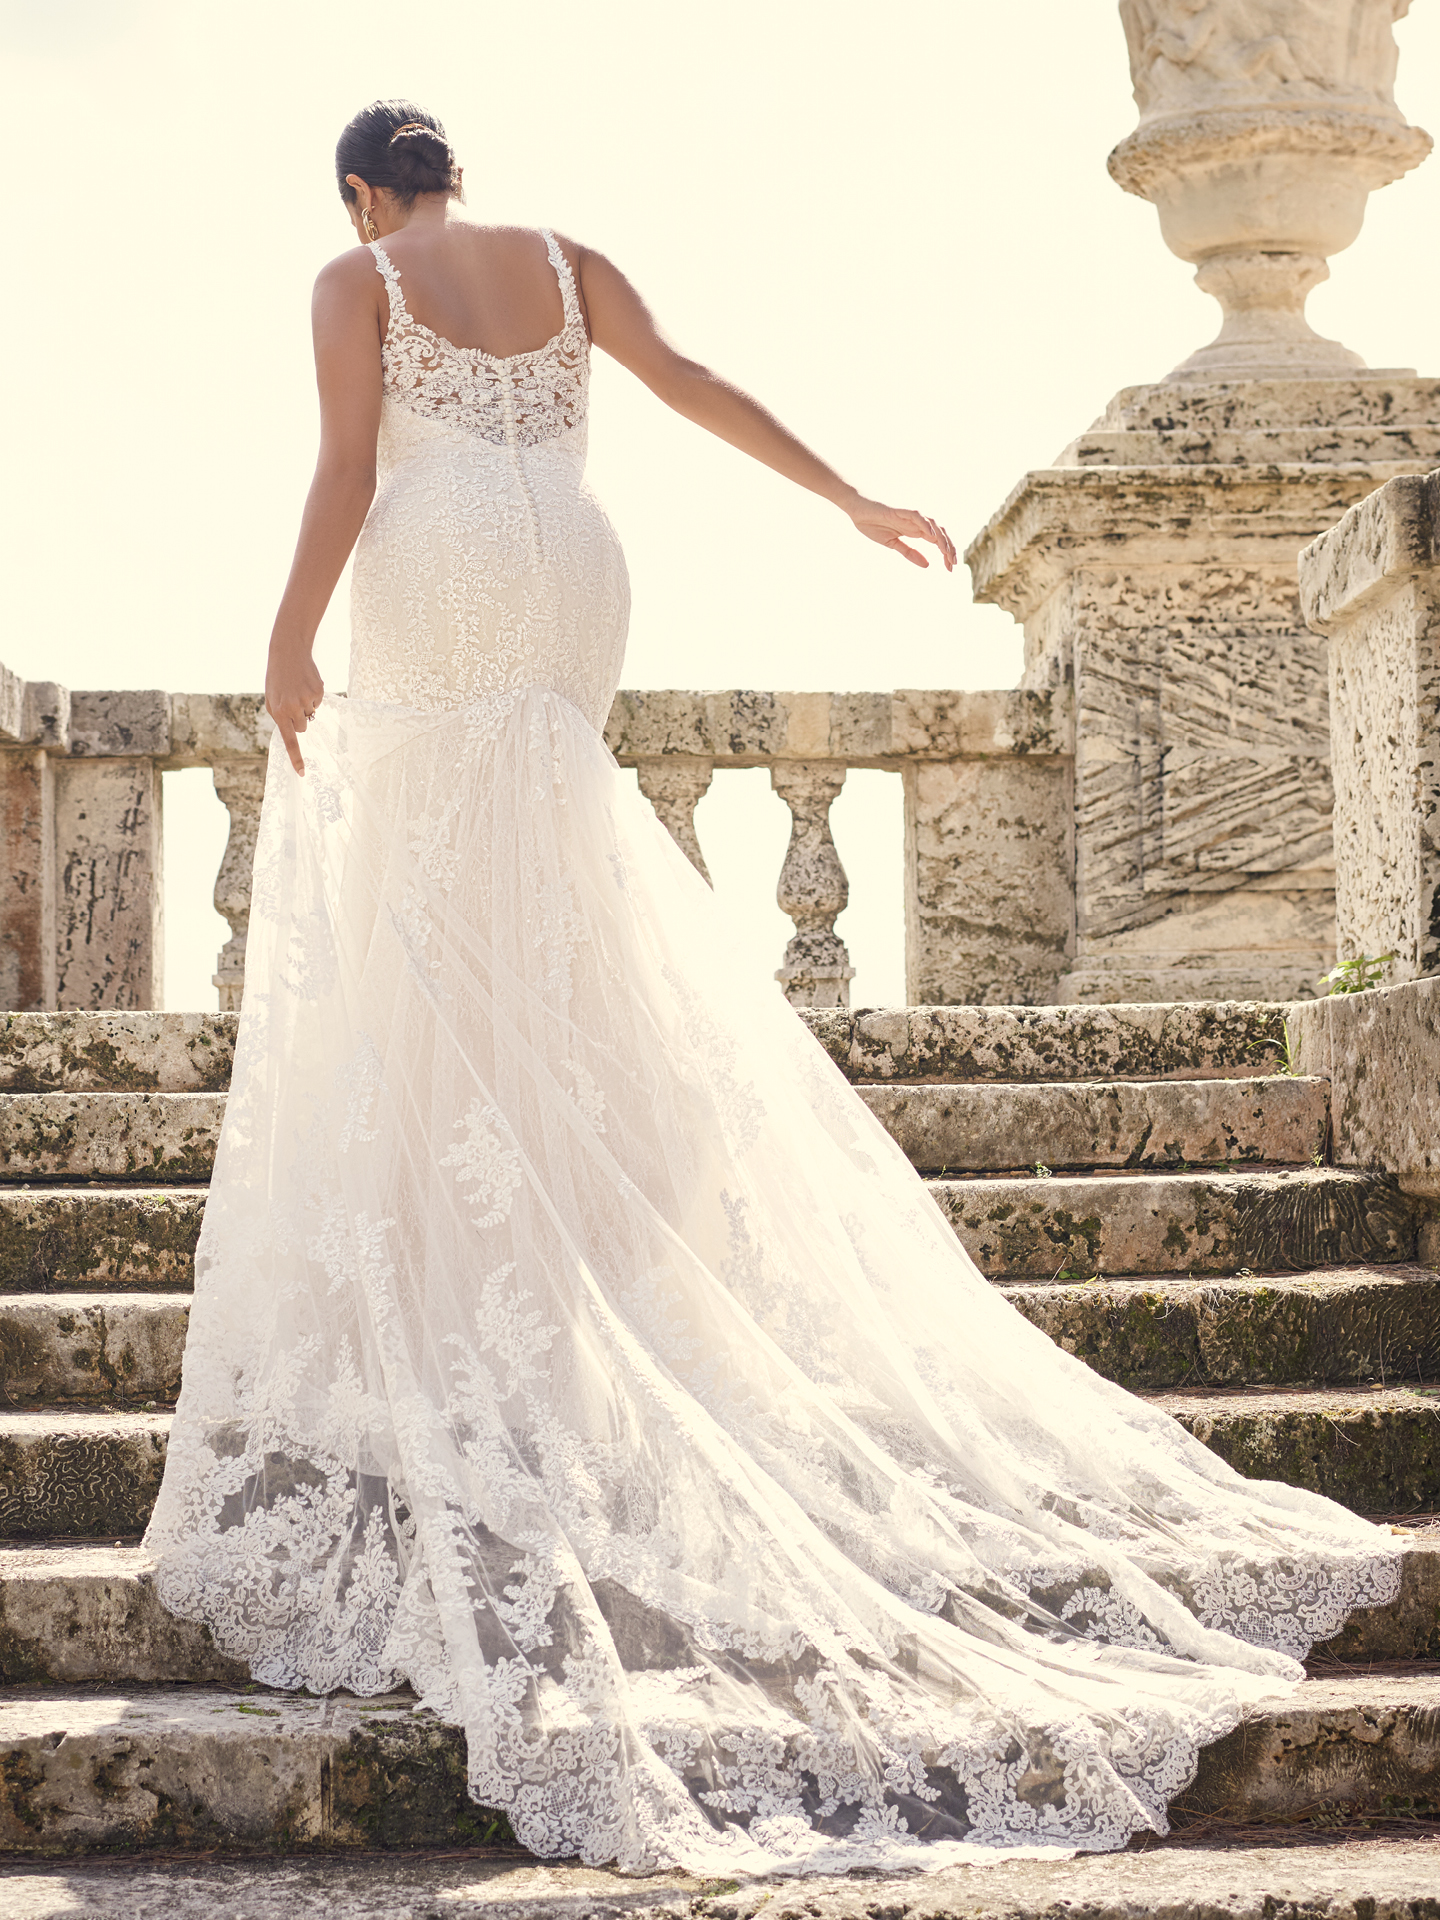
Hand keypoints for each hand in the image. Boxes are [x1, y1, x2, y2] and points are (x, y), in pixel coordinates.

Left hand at [265, 644, 324, 774]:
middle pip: (302, 728)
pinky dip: (313, 696)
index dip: (296, 758)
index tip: (302, 773)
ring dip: (306, 706)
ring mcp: (307, 700)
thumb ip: (280, 717)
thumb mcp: (271, 699)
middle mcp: (294, 708)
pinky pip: (318, 702)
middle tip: (292, 702)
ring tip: (297, 689)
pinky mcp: (319, 692)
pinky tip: (305, 683)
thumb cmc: (277, 678)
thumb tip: (293, 730)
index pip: (289, 741)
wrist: (288, 652)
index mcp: (279, 712)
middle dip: (299, 719)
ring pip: (311, 715)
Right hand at [846, 497, 955, 570]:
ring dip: (941, 538)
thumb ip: (910, 553)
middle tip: (953, 565)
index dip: (946, 553)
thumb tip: (928, 565)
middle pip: (941, 533)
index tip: (950, 569)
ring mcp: (910, 516)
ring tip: (946, 552)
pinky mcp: (900, 510)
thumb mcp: (893, 544)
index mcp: (916, 530)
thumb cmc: (872, 523)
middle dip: (949, 548)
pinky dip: (925, 524)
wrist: (856, 509)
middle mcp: (917, 522)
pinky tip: (931, 536)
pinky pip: (917, 516)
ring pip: (933, 524)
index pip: (938, 541)